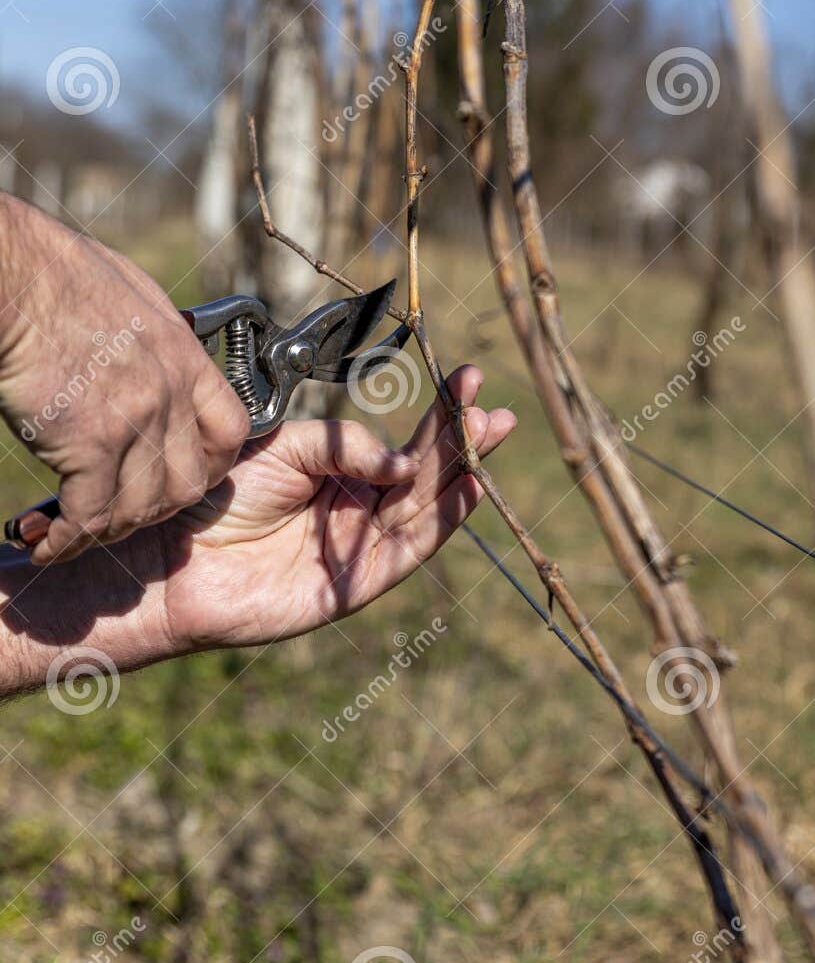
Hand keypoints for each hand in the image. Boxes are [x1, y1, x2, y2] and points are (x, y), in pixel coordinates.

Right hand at [0, 194, 249, 563]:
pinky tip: (47, 545)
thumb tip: (148, 357)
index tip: (185, 475)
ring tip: (79, 531)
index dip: (212, 464)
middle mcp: (168, 392)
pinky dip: (68, 539)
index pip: (231, 431)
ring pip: (141, 507)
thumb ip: (152, 341)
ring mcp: (133, 419)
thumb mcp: (133, 300)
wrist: (17, 277)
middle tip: (123, 511)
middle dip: (157, 507)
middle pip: (189, 483)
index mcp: (183, 356)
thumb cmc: (57, 276)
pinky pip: (89, 515)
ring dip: (109, 528)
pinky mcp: (88, 442)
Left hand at [158, 365, 514, 653]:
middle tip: (496, 409)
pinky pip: (408, 551)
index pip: (406, 443)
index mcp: (345, 475)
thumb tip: (404, 462)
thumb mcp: (287, 446)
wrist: (171, 553)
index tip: (470, 378)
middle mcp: (360, 510)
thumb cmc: (219, 496)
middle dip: (463, 441)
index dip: (440, 414)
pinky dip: (443, 522)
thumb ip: (346, 447)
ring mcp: (361, 548)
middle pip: (426, 475)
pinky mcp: (357, 585)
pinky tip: (469, 489)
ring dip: (464, 474)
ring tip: (491, 434)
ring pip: (426, 508)